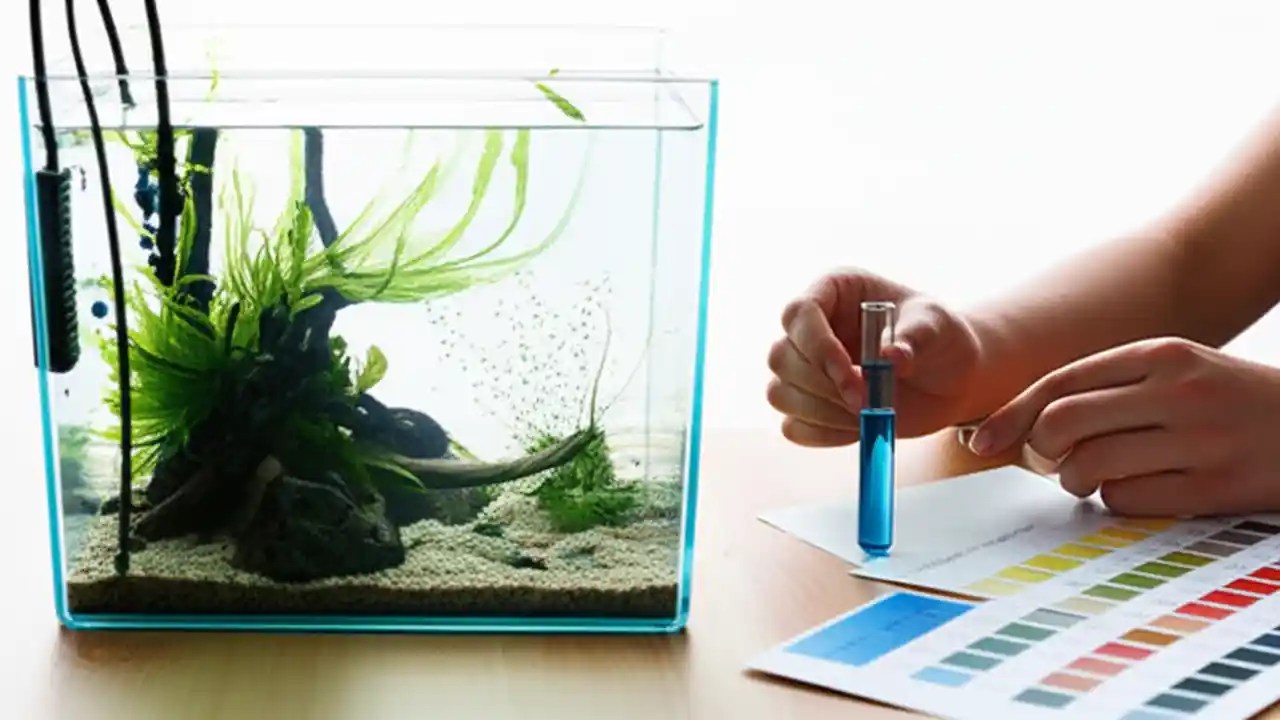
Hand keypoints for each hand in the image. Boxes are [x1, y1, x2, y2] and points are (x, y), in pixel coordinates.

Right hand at [767, 269, 983, 445]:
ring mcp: (806, 368)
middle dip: (822, 386)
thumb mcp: (936, 326)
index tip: (851, 375)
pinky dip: (822, 434)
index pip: (800, 313)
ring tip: (867, 412)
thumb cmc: (940, 337)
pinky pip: (793, 427)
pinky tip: (857, 427)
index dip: (817, 346)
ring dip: (821, 412)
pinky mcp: (810, 405)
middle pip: (781, 357)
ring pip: (779, 393)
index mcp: (834, 291)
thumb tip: (891, 357)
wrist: (949, 376)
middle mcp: (811, 328)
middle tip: (867, 400)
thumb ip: (914, 338)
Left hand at [969, 337, 1279, 516]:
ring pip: (1087, 465)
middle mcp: (1177, 390)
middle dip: (1041, 449)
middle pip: (1062, 423)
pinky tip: (1141, 489)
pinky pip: (1126, 500)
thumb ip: (1112, 387)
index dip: (1012, 415)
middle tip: (1053, 459)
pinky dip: (1116, 501)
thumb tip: (1027, 423)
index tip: (981, 440)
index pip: (1061, 382)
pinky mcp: (1214, 487)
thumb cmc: (1230, 402)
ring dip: (1075, 479)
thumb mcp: (1179, 370)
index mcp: (1162, 354)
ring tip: (1098, 475)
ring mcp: (1198, 440)